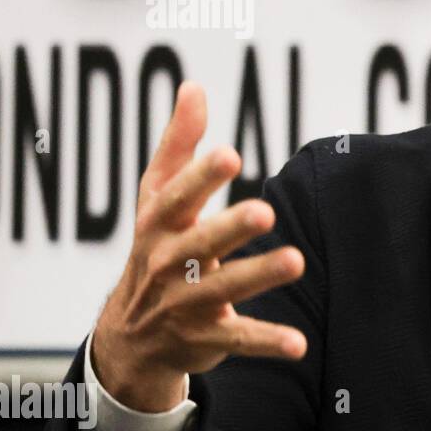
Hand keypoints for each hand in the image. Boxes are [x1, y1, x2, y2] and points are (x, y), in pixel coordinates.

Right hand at [92, 82, 306, 412]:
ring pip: (224, 289)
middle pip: (200, 244)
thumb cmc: (155, 248)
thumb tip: (195, 86)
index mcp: (158, 226)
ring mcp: (185, 304)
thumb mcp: (156, 198)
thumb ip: (179, 145)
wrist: (131, 335)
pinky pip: (240, 338)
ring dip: (259, 275)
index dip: (200, 176)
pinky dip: (268, 342)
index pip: (176, 198)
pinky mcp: (206, 337)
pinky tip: (299, 344)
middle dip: (230, 227)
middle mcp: (168, 265)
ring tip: (296, 261)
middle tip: (264, 211)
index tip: (231, 153)